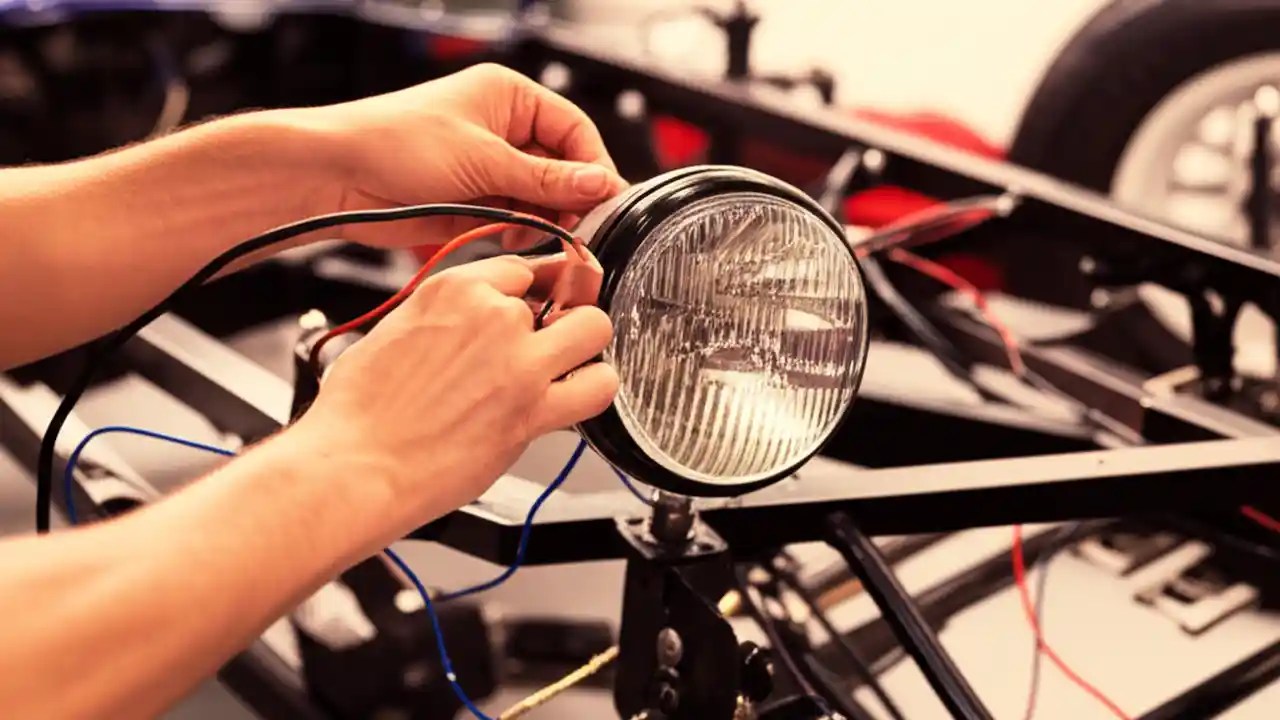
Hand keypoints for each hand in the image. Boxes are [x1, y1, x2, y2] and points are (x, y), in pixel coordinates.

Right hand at [294, 254, 616, 522]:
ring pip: (593, 328)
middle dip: (561, 314)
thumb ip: (444, 317)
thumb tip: (463, 325)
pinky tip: (575, 397)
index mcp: (454, 288)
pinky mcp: (534, 410)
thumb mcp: (394, 329)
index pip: (520, 267)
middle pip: (565, 291)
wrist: (356, 464)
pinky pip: (598, 386)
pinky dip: (594, 389)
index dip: (528, 292)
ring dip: (584, 346)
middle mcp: (493, 315)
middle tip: (546, 341)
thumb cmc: (359, 410)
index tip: (529, 307)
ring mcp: (519, 361)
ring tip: (566, 366)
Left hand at [300, 63, 628, 249]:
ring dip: (542, 216)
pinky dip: (519, 228)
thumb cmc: (393, 143)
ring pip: (540, 197)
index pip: (574, 129)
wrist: (337, 176)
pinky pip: (515, 216)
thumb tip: (599, 184)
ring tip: (532, 229)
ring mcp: (488, 166)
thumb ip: (546, 179)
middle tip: (573, 224)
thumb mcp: (483, 160)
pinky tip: (509, 233)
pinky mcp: (474, 200)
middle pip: (561, 167)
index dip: (592, 165)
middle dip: (567, 197)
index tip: (603, 199)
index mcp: (509, 97)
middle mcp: (503, 129)